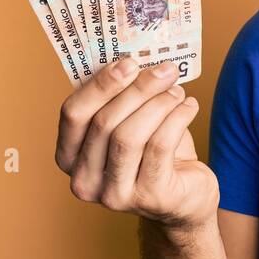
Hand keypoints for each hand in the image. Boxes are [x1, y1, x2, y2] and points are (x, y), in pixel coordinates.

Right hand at [55, 56, 218, 233]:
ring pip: (130, 135)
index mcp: (69, 158)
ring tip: (177, 90)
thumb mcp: (128, 125)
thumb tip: (131, 60)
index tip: (128, 62)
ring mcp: (115, 195)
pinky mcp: (150, 197)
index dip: (100, 85)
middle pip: (104, 122)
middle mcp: (84, 181)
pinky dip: (177, 118)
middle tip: (164, 70)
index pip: (73, 115)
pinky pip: (160, 146)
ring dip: (158, 104)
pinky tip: (189, 107)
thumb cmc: (152, 155)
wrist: (185, 198)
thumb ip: (118, 100)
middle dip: (137, 90)